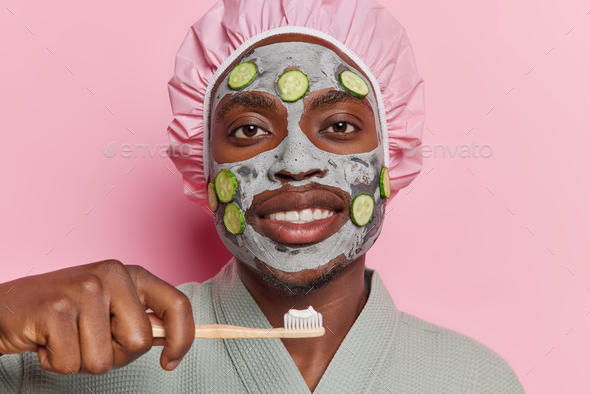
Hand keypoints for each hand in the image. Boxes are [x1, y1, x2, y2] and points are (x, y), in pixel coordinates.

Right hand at [0, 260, 194, 374]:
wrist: (7, 307)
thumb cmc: (63, 312)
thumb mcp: (109, 307)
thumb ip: (139, 319)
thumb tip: (169, 339)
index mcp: (131, 274)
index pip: (176, 304)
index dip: (182, 338)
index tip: (170, 361)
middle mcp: (111, 275)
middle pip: (139, 342)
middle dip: (115, 355)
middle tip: (88, 340)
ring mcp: (83, 290)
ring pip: (104, 360)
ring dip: (81, 361)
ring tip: (64, 338)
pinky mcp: (56, 309)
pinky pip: (71, 364)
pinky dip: (56, 363)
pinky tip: (46, 341)